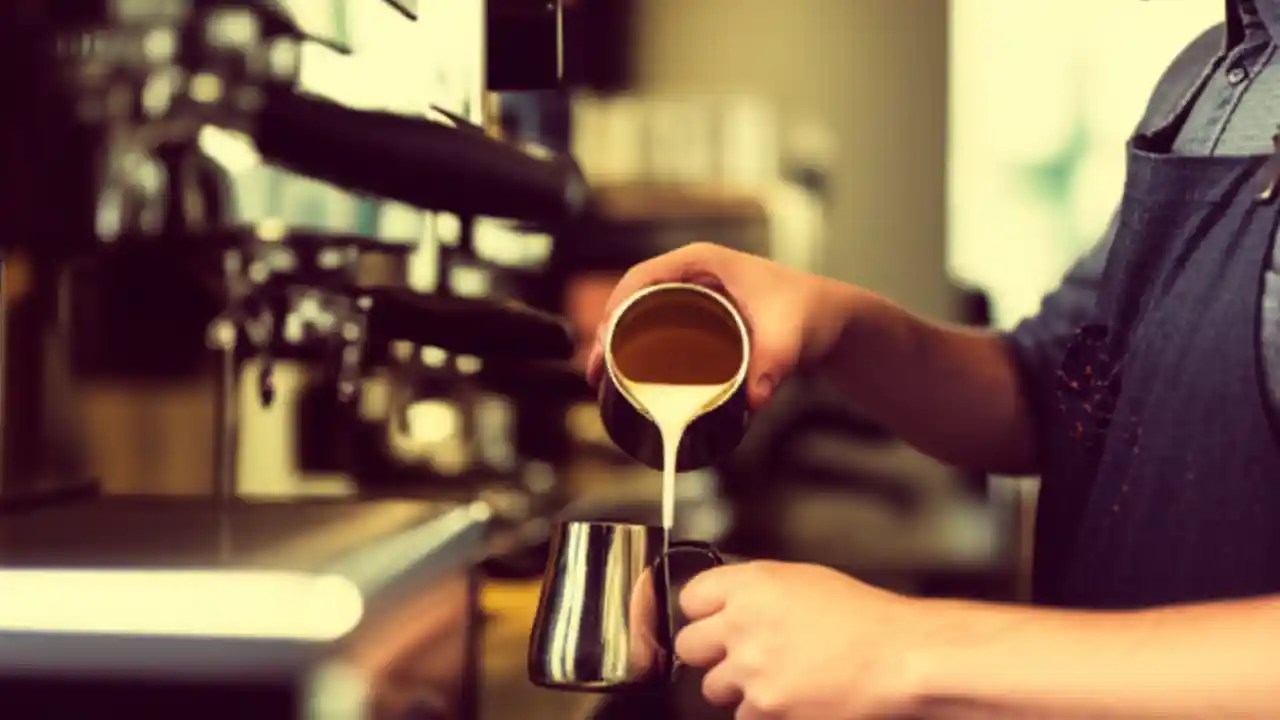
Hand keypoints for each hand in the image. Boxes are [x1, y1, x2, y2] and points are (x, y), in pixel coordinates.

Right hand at [584, 243, 859, 406]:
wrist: (834, 321)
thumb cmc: (812, 312)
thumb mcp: (789, 336)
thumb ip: (773, 365)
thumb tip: (753, 401)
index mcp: (702, 260)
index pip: (641, 278)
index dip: (614, 310)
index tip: (604, 346)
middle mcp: (693, 273)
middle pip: (633, 300)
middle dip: (608, 336)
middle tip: (597, 375)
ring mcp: (695, 295)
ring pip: (642, 317)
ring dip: (619, 346)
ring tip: (604, 383)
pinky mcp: (700, 317)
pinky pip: (658, 328)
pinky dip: (639, 350)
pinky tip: (628, 377)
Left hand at [675, 561, 928, 718]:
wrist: (898, 658)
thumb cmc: (864, 619)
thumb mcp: (803, 581)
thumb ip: (756, 590)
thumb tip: (728, 602)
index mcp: (752, 585)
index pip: (690, 598)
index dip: (703, 611)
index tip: (711, 620)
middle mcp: (744, 625)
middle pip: (689, 646)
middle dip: (710, 652)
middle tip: (735, 653)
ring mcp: (752, 670)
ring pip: (712, 687)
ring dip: (736, 686)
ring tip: (773, 676)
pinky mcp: (766, 708)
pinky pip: (742, 715)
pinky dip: (761, 711)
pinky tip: (789, 696)